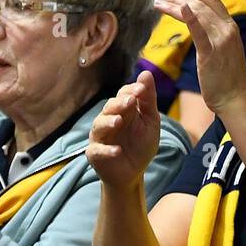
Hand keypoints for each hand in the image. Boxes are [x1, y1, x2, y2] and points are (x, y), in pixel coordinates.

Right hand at [86, 69, 161, 189]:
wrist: (134, 173)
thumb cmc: (141, 145)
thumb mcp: (150, 122)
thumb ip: (148, 100)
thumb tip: (146, 73)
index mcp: (123, 110)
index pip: (123, 94)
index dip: (131, 91)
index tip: (141, 89)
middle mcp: (108, 119)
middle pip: (110, 107)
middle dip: (119, 103)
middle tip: (130, 101)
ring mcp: (100, 136)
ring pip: (99, 125)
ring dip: (108, 122)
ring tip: (119, 122)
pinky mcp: (95, 153)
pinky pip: (97, 149)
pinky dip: (106, 150)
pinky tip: (117, 150)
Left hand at [154, 0, 245, 115]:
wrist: (236, 98)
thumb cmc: (227, 78)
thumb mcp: (223, 50)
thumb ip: (213, 35)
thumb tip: (199, 26)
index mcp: (230, 27)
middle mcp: (227, 29)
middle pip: (200, 4)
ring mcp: (221, 41)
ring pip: (196, 14)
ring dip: (174, 5)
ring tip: (157, 2)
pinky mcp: (211, 54)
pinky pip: (199, 32)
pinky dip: (189, 17)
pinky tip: (178, 8)